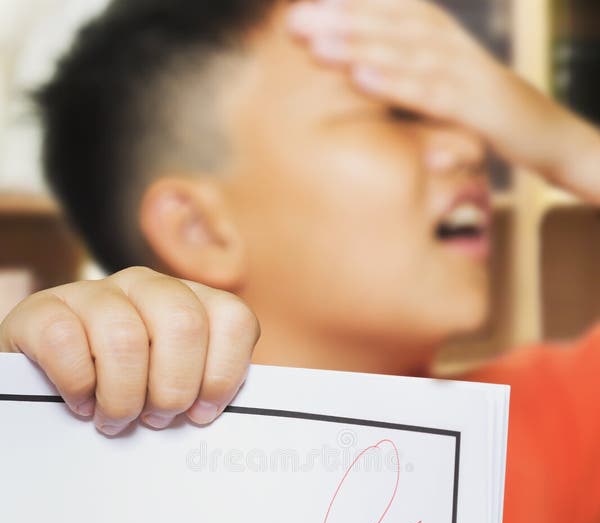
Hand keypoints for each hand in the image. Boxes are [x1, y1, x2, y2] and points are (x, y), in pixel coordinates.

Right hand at [0, 267, 260, 434]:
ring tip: (115, 419)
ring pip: (126, 337)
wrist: (41, 380)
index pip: (232, 320)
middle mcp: (145, 287)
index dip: (223, 374)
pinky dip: (77, 385)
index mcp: (188, 302)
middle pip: (184, 324)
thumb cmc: (117, 390)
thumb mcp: (166, 386)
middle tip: (156, 419)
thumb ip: (198, 389)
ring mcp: (93, 293)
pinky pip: (67, 341)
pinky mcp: (43, 309)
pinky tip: (80, 402)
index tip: (201, 413)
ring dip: (123, 396)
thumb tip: (214, 418)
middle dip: (173, 388)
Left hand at [288, 0, 599, 201]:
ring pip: (410, 53)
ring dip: (361, 46)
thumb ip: (415, 84)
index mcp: (449, 45)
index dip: (355, 6)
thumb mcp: (451, 98)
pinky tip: (360, 77)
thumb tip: (368, 79)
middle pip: (396, 25)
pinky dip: (397, 83)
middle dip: (343, 21)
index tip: (306, 8)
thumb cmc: (497, 122)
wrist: (557, 142)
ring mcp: (472, 77)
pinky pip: (435, 94)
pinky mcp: (482, 110)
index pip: (398, 12)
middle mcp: (459, 51)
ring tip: (316, 45)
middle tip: (293, 23)